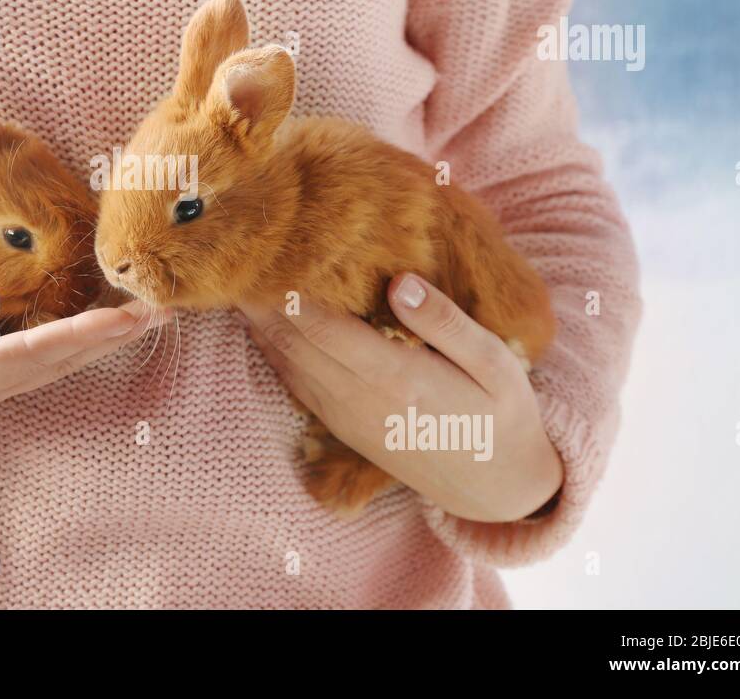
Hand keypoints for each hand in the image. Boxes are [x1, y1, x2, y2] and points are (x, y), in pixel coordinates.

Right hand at [0, 301, 158, 464]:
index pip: (34, 354)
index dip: (88, 333)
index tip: (136, 316)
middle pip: (51, 364)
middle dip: (107, 338)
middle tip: (161, 310)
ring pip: (39, 369)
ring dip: (88, 345)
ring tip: (132, 320)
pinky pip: (18, 368)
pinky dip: (55, 350)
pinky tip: (72, 336)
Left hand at [238, 275, 561, 522]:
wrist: (497, 489)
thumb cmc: (502, 414)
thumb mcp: (494, 364)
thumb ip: (445, 322)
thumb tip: (399, 281)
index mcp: (397, 377)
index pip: (323, 326)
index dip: (288, 290)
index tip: (268, 250)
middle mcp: (360, 399)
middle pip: (293, 341)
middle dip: (262, 300)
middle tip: (238, 257)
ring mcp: (346, 417)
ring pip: (287, 362)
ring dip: (261, 323)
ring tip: (238, 280)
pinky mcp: (343, 428)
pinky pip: (296, 384)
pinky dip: (273, 351)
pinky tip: (260, 325)